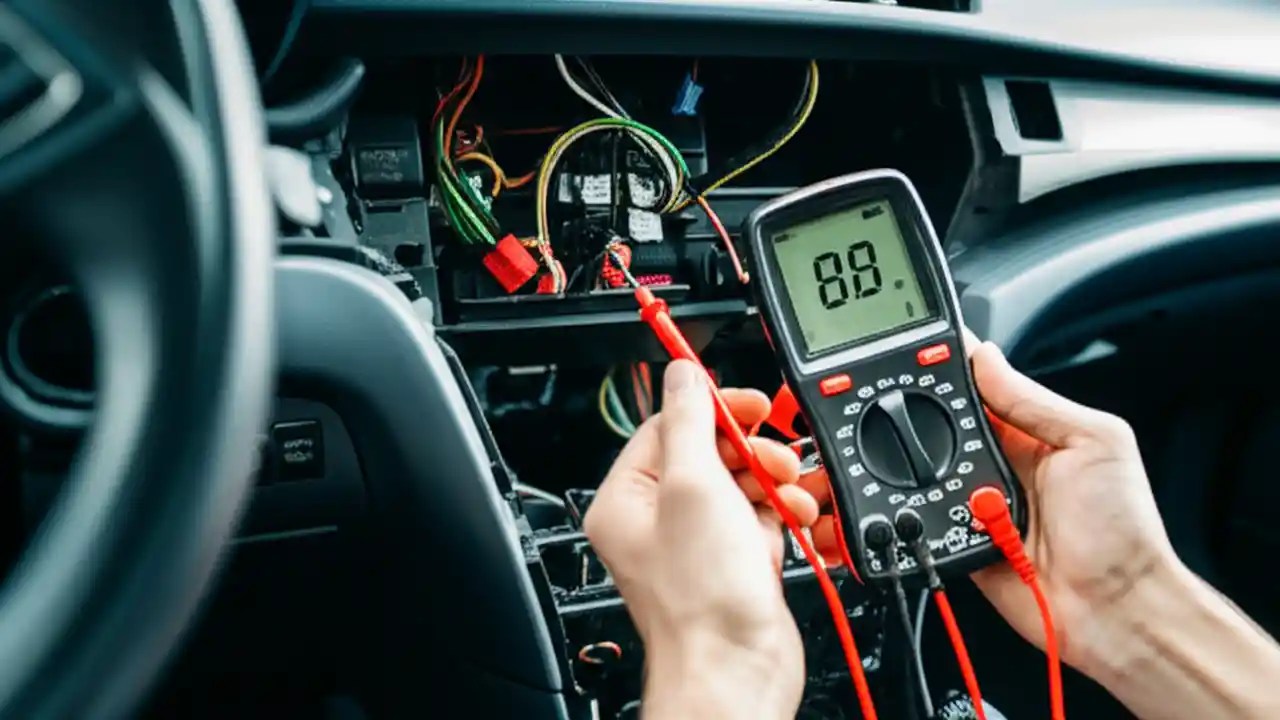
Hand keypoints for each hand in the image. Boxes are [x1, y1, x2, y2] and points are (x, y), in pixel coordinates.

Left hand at [585, 360, 817, 719]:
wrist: (737, 670)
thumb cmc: (702, 598)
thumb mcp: (695, 485)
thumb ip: (691, 421)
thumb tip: (683, 372)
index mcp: (628, 498)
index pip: (667, 427)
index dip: (712, 410)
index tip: (749, 404)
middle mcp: (658, 521)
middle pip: (710, 454)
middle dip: (752, 452)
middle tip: (777, 456)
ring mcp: (698, 545)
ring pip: (741, 486)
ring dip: (774, 482)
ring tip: (791, 494)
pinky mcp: (735, 565)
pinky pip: (760, 520)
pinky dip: (784, 514)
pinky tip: (800, 518)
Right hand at [809, 340, 1179, 675]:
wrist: (1114, 609)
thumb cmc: (1122, 531)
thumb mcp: (1094, 442)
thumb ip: (1035, 402)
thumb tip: (986, 358)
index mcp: (1031, 432)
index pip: (979, 386)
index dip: (950, 366)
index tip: (921, 350)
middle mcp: (1000, 464)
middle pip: (942, 427)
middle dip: (928, 420)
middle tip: (923, 416)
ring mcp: (977, 503)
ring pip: (924, 472)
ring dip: (927, 472)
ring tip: (965, 484)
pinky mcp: (958, 540)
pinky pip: (922, 519)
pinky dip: (921, 513)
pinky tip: (946, 512)